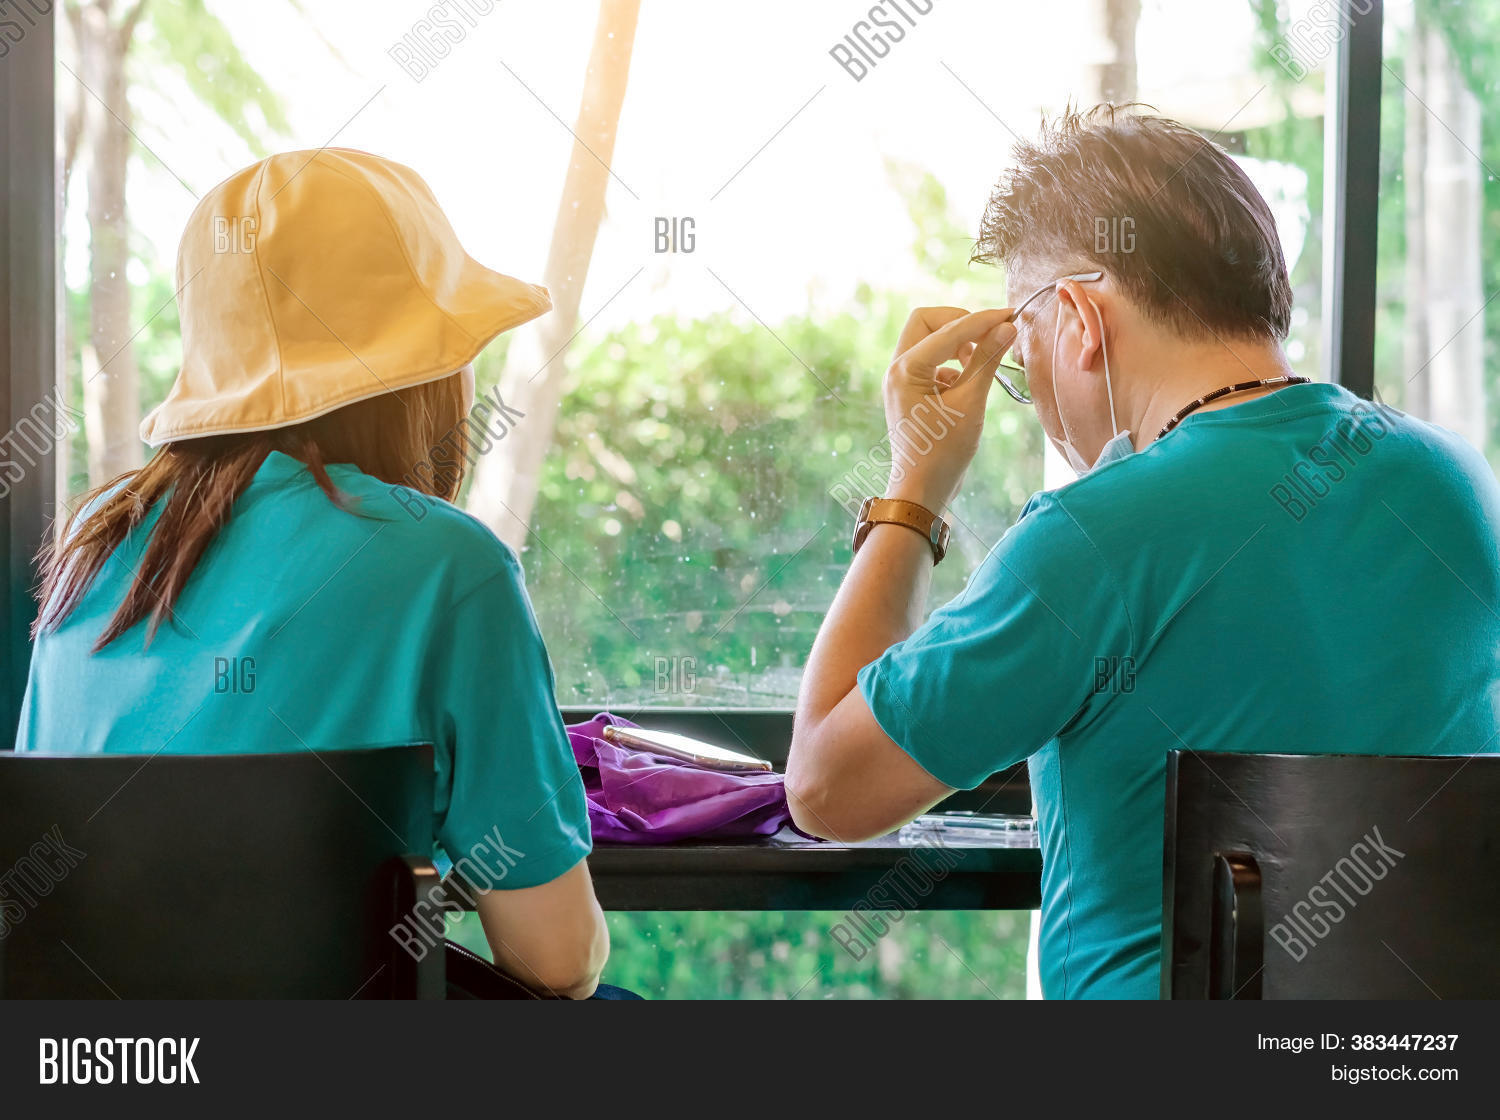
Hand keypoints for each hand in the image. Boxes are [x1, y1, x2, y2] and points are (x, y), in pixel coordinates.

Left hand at [881, 306, 1015, 509]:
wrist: (921, 490)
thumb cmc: (943, 453)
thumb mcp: (970, 403)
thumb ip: (986, 360)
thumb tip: (1007, 328)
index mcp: (906, 369)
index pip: (949, 329)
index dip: (983, 320)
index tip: (1011, 316)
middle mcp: (896, 369)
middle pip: (926, 321)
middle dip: (959, 322)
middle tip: (987, 335)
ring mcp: (900, 379)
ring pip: (927, 339)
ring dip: (956, 341)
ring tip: (980, 361)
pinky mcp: (909, 390)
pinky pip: (931, 360)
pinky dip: (952, 362)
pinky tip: (969, 383)